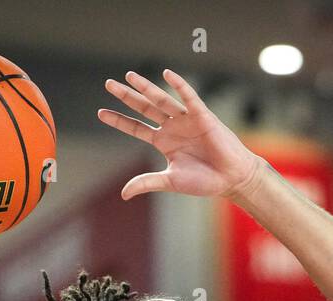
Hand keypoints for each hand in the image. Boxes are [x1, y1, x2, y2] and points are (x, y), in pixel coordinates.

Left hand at [98, 68, 263, 200]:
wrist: (232, 179)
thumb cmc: (205, 181)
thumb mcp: (170, 181)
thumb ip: (147, 182)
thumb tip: (123, 194)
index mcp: (164, 142)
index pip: (136, 128)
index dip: (119, 120)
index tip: (101, 113)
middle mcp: (172, 128)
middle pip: (144, 109)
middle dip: (127, 96)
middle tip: (108, 84)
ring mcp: (186, 120)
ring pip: (162, 100)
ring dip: (146, 88)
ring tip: (129, 76)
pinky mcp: (202, 116)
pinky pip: (189, 97)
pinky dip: (179, 85)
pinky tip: (167, 74)